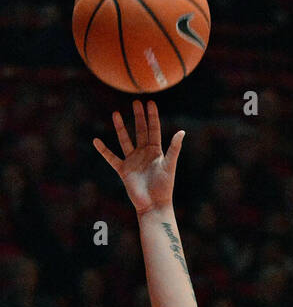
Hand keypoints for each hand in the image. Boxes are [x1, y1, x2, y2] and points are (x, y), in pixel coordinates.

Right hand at [93, 100, 183, 214]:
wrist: (153, 205)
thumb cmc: (164, 187)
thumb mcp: (169, 165)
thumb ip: (174, 149)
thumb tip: (182, 132)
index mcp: (156, 151)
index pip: (154, 129)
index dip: (152, 116)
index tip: (150, 102)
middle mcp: (144, 153)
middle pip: (140, 131)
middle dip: (138, 117)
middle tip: (136, 102)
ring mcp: (133, 160)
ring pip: (125, 140)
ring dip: (120, 127)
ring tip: (115, 113)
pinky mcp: (123, 170)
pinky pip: (111, 158)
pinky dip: (103, 150)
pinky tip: (96, 141)